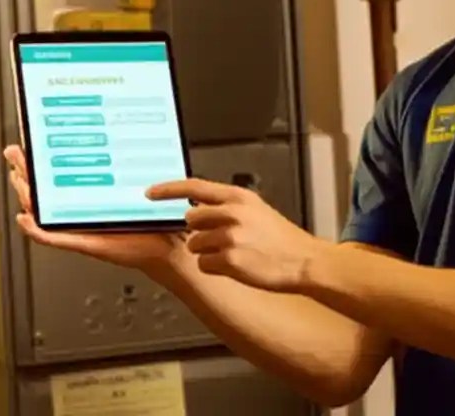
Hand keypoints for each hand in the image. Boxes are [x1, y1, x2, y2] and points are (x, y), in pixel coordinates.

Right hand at [3, 145, 181, 270]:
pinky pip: (54, 238)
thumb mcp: (131, 183)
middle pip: (43, 190)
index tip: (30, 139)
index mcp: (87, 196)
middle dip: (25, 169)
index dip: (40, 158)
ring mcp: (79, 227)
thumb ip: (119, 165)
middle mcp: (79, 211)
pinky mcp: (85, 244)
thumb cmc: (151, 217)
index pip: (57, 174)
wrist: (166, 245)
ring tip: (18, 178)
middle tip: (14, 152)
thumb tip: (112, 133)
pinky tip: (26, 219)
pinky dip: (36, 230)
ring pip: (42, 211)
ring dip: (26, 195)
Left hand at [146, 178, 332, 292]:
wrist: (304, 261)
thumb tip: (198, 208)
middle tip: (219, 239)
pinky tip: (235, 266)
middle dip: (198, 231)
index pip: (193, 187)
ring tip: (234, 254)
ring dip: (207, 252)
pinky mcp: (230, 261)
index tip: (150, 192)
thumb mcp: (257, 210)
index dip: (168, 189)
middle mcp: (232, 213)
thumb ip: (228, 206)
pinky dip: (214, 268)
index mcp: (238, 197)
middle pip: (190, 220)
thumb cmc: (282, 239)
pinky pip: (203, 264)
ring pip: (195, 245)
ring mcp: (230, 237)